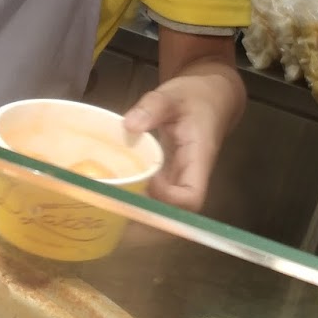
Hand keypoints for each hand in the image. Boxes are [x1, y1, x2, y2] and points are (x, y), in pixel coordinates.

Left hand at [124, 65, 243, 211]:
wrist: (210, 99)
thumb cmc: (194, 97)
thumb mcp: (173, 94)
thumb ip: (153, 106)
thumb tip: (129, 125)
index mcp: (198, 160)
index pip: (190, 197)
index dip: (167, 201)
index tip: (144, 184)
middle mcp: (190, 179)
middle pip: (177, 218)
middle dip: (146, 224)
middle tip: (112, 214)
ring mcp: (178, 183)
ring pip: (165, 216)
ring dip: (138, 222)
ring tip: (107, 213)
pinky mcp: (168, 182)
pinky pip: (156, 204)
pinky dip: (135, 209)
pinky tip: (112, 202)